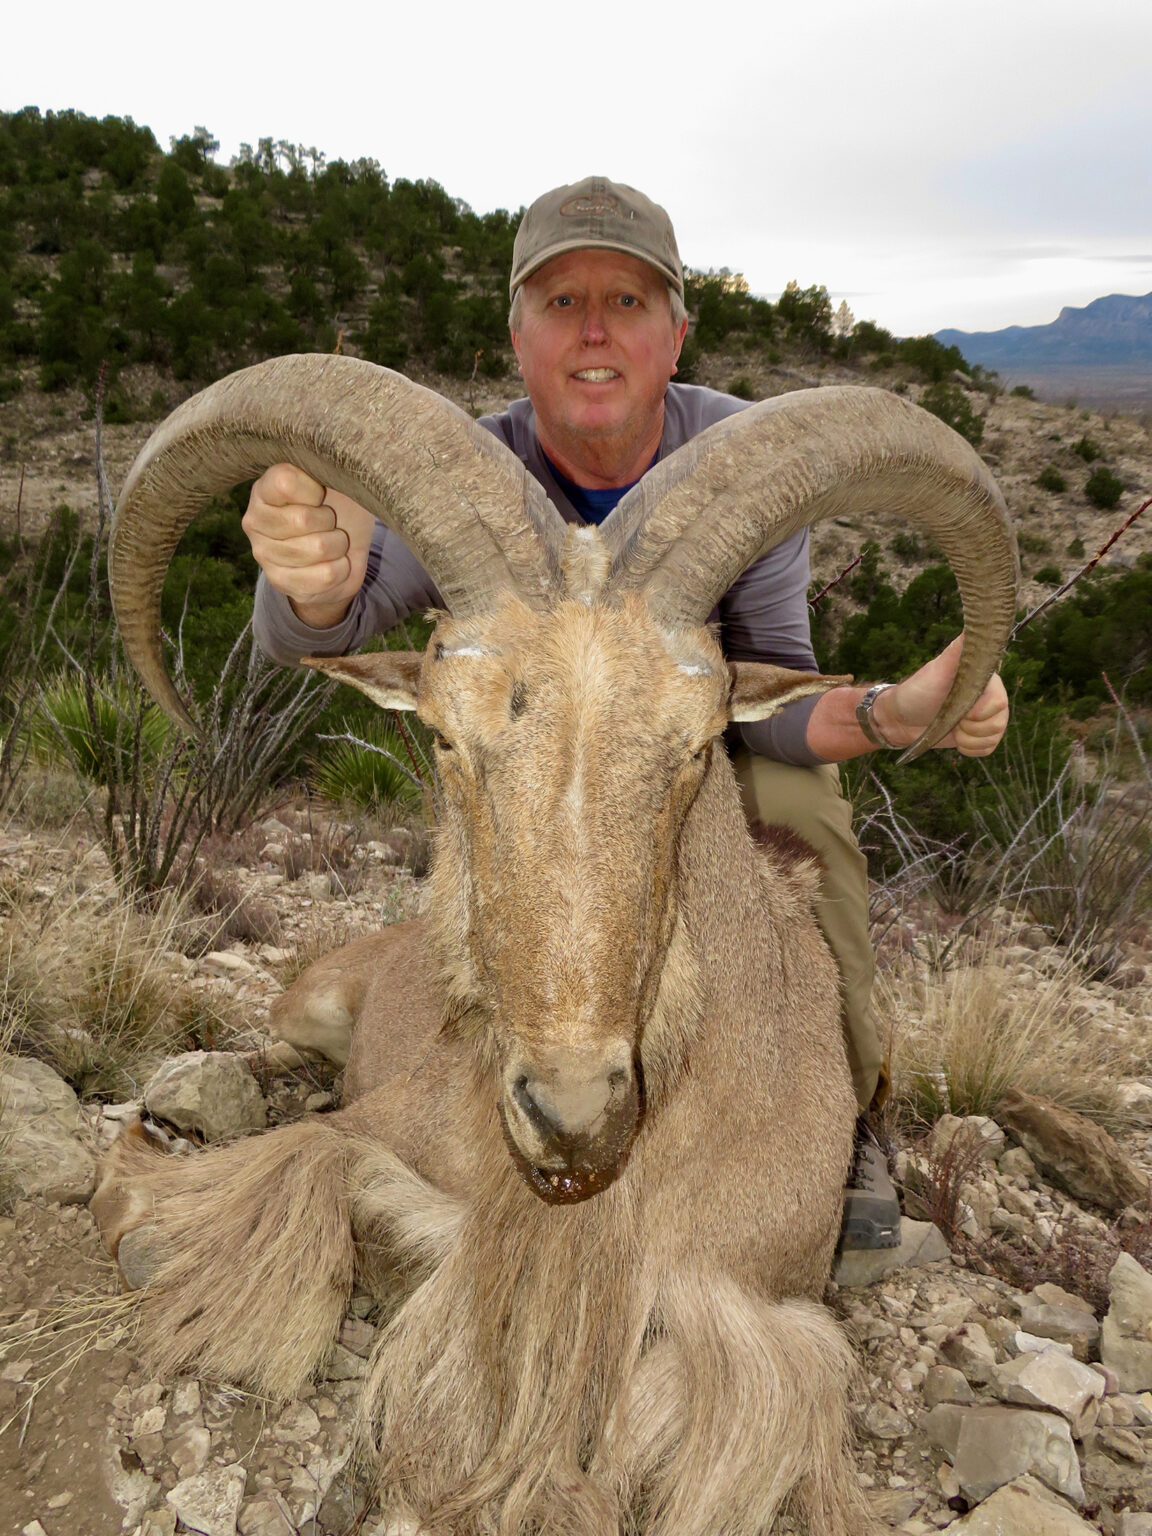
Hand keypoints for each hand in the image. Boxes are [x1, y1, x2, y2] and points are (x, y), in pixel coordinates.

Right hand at [242, 464, 375, 628]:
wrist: (345, 549)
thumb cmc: (338, 504)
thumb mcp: (334, 477)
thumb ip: (323, 466)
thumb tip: (323, 467)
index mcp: (264, 488)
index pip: (286, 481)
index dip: (315, 489)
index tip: (320, 493)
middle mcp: (254, 521)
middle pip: (304, 519)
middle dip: (330, 520)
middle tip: (328, 521)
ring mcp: (264, 554)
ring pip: (318, 548)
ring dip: (338, 545)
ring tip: (332, 540)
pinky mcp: (281, 582)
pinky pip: (326, 576)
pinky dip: (342, 568)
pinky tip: (333, 562)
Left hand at [874, 635, 1009, 756]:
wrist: (900, 718)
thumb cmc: (916, 690)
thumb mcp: (937, 670)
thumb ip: (958, 651)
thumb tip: (975, 626)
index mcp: (984, 678)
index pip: (999, 702)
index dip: (978, 713)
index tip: (960, 709)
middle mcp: (989, 695)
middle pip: (999, 722)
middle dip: (971, 728)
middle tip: (953, 719)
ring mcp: (985, 715)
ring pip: (995, 737)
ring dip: (969, 739)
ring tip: (952, 727)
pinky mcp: (978, 733)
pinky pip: (988, 748)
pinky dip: (971, 748)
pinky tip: (956, 738)